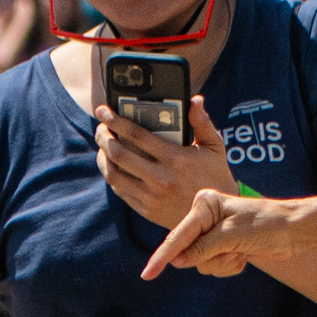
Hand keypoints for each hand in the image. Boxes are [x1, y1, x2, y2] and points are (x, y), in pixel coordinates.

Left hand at [98, 95, 238, 232]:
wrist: (216, 216)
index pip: (136, 135)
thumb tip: (195, 100)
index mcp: (175, 158)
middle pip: (119, 153)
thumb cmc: (215, 175)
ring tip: (102, 146)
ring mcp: (151, 196)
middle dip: (103, 136)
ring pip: (113, 174)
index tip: (103, 110)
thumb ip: (202, 122)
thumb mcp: (214, 147)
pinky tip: (112, 165)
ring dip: (102, 157)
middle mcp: (160, 178)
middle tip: (100, 127)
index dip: (115, 120)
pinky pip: (120, 190)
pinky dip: (111, 175)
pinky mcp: (146, 210)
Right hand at [142, 185, 299, 280]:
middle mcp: (205, 217)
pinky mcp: (223, 246)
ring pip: (202, 264)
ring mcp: (214, 233)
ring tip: (242, 252)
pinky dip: (230, 266)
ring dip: (224, 264)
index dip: (163, 257)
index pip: (178, 236)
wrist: (296, 230)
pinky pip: (214, 267)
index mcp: (204, 204)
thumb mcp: (232, 236)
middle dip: (212, 259)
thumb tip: (178, 261)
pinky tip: (245, 256)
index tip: (148, 274)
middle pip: (189, 253)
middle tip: (235, 252)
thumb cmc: (267, 224)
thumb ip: (202, 248)